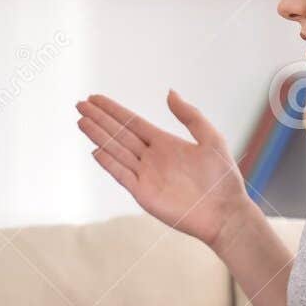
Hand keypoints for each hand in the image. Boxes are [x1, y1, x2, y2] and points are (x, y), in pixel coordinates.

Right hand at [76, 91, 254, 247]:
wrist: (226, 213)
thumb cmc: (222, 178)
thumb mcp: (211, 139)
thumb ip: (190, 115)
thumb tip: (169, 92)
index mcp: (165, 143)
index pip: (131, 123)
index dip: (113, 110)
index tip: (95, 99)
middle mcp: (151, 158)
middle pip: (119, 134)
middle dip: (99, 119)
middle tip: (80, 104)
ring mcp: (145, 176)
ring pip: (116, 151)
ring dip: (99, 136)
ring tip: (81, 121)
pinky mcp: (144, 195)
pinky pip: (122, 175)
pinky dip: (109, 163)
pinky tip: (95, 149)